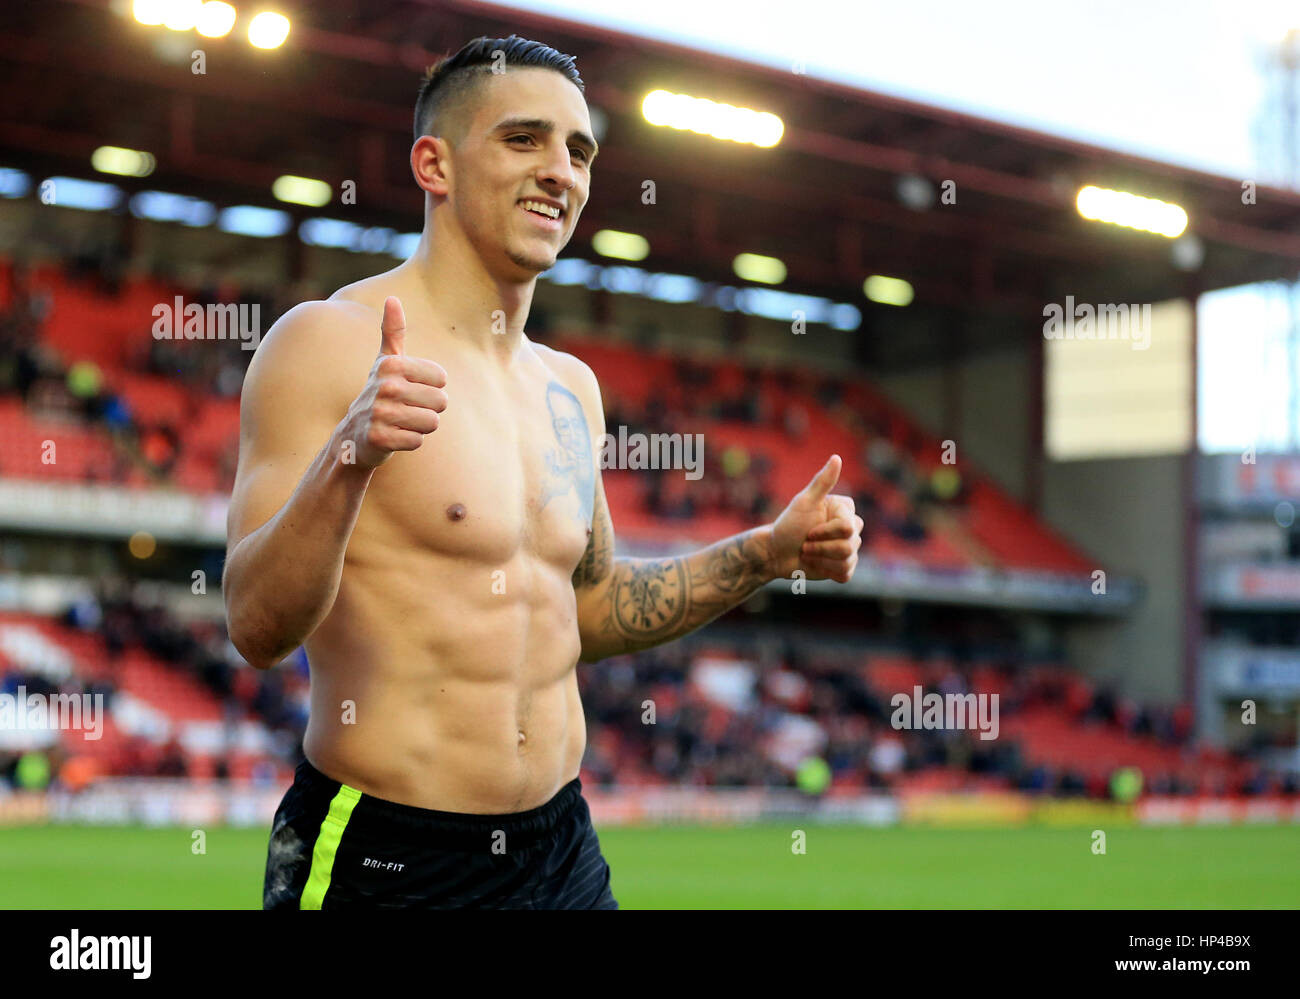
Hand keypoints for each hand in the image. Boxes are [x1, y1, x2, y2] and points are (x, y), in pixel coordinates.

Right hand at [338, 296, 447, 467]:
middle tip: (407, 409)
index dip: (431, 387)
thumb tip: (392, 298)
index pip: (441, 378)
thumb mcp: (385, 361)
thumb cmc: (379, 393)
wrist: (354, 433)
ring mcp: (380, 413)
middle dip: (429, 409)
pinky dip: (410, 441)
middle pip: (440, 401)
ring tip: (402, 422)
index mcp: (391, 365)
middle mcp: (384, 387)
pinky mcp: (380, 438)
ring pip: (432, 422)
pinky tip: (394, 436)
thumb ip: (392, 331)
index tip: (411, 389)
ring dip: (421, 426)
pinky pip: (418, 440)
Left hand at [766, 454, 862, 582]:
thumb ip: (821, 482)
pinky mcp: (845, 567)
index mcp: (845, 510)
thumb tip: (836, 457)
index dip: (824, 533)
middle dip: (820, 547)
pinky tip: (815, 564)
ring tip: (807, 553)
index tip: (807, 530)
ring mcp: (850, 548)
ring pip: (847, 560)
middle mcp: (852, 528)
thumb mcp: (803, 502)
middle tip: (804, 543)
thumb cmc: (788, 525)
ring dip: (820, 559)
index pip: (847, 527)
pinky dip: (826, 570)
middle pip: (849, 545)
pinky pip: (845, 573)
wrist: (777, 552)